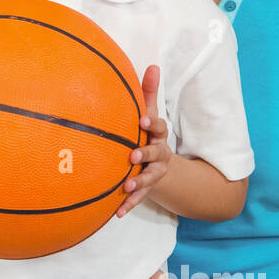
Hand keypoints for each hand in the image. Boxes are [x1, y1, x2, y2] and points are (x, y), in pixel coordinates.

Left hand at [114, 64, 169, 217]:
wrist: (161, 165)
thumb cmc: (147, 134)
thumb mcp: (149, 114)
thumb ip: (148, 92)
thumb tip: (152, 64)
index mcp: (158, 135)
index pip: (159, 127)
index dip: (152, 124)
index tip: (142, 120)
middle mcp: (159, 155)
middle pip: (156, 154)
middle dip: (145, 155)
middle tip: (132, 155)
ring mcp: (153, 173)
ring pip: (148, 178)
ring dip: (138, 182)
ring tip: (126, 186)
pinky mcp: (145, 188)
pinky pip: (138, 198)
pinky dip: (128, 205)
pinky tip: (116, 213)